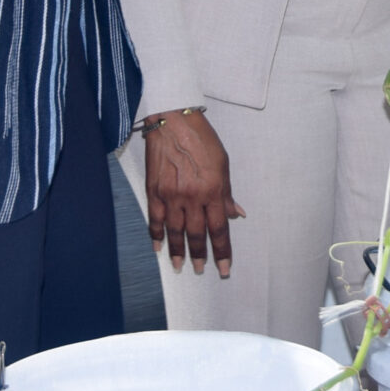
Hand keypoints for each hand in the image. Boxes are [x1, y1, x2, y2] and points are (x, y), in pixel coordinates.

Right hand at [142, 109, 244, 277]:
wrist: (173, 120)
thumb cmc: (201, 139)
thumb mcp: (223, 163)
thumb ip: (228, 192)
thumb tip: (235, 214)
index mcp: (213, 190)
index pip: (219, 229)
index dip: (222, 251)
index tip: (224, 268)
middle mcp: (192, 197)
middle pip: (196, 235)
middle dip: (201, 256)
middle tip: (202, 270)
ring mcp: (171, 195)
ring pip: (175, 232)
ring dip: (178, 252)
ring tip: (181, 266)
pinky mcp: (154, 191)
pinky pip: (155, 219)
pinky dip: (157, 235)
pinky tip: (159, 248)